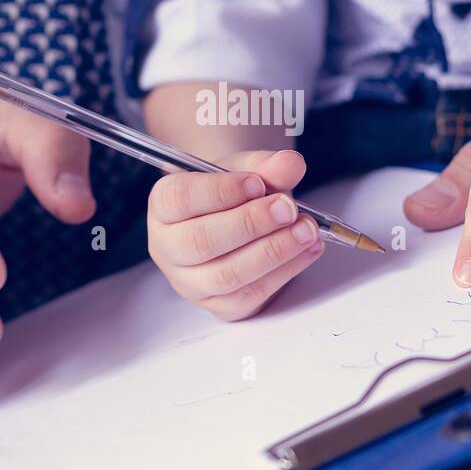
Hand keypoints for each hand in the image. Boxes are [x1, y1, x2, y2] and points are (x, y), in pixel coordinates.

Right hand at [148, 149, 325, 320]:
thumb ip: (266, 164)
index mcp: (163, 206)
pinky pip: (250, 295)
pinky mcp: (219, 306)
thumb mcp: (247, 169)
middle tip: (288, 208)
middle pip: (200, 241)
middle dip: (251, 224)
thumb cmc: (235, 193)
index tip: (257, 183)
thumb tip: (290, 163)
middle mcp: (167, 247)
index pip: (179, 199)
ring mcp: (190, 282)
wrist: (239, 220)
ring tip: (306, 229)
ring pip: (227, 274)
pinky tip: (307, 250)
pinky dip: (285, 272)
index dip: (219, 191)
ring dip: (273, 251)